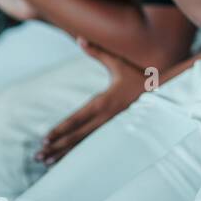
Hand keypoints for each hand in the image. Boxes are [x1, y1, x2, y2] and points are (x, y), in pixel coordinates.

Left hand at [35, 38, 148, 164]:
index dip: (60, 130)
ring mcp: (111, 127)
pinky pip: (93, 144)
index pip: (77, 119)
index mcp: (104, 102)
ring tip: (46, 162)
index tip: (45, 139)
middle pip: (77, 136)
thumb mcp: (118, 62)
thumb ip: (98, 52)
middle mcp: (105, 118)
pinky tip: (67, 160)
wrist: (163, 89)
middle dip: (57, 146)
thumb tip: (80, 38)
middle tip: (38, 156)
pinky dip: (78, 153)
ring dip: (64, 154)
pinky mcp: (115, 131)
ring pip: (84, 144)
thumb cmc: (138, 74)